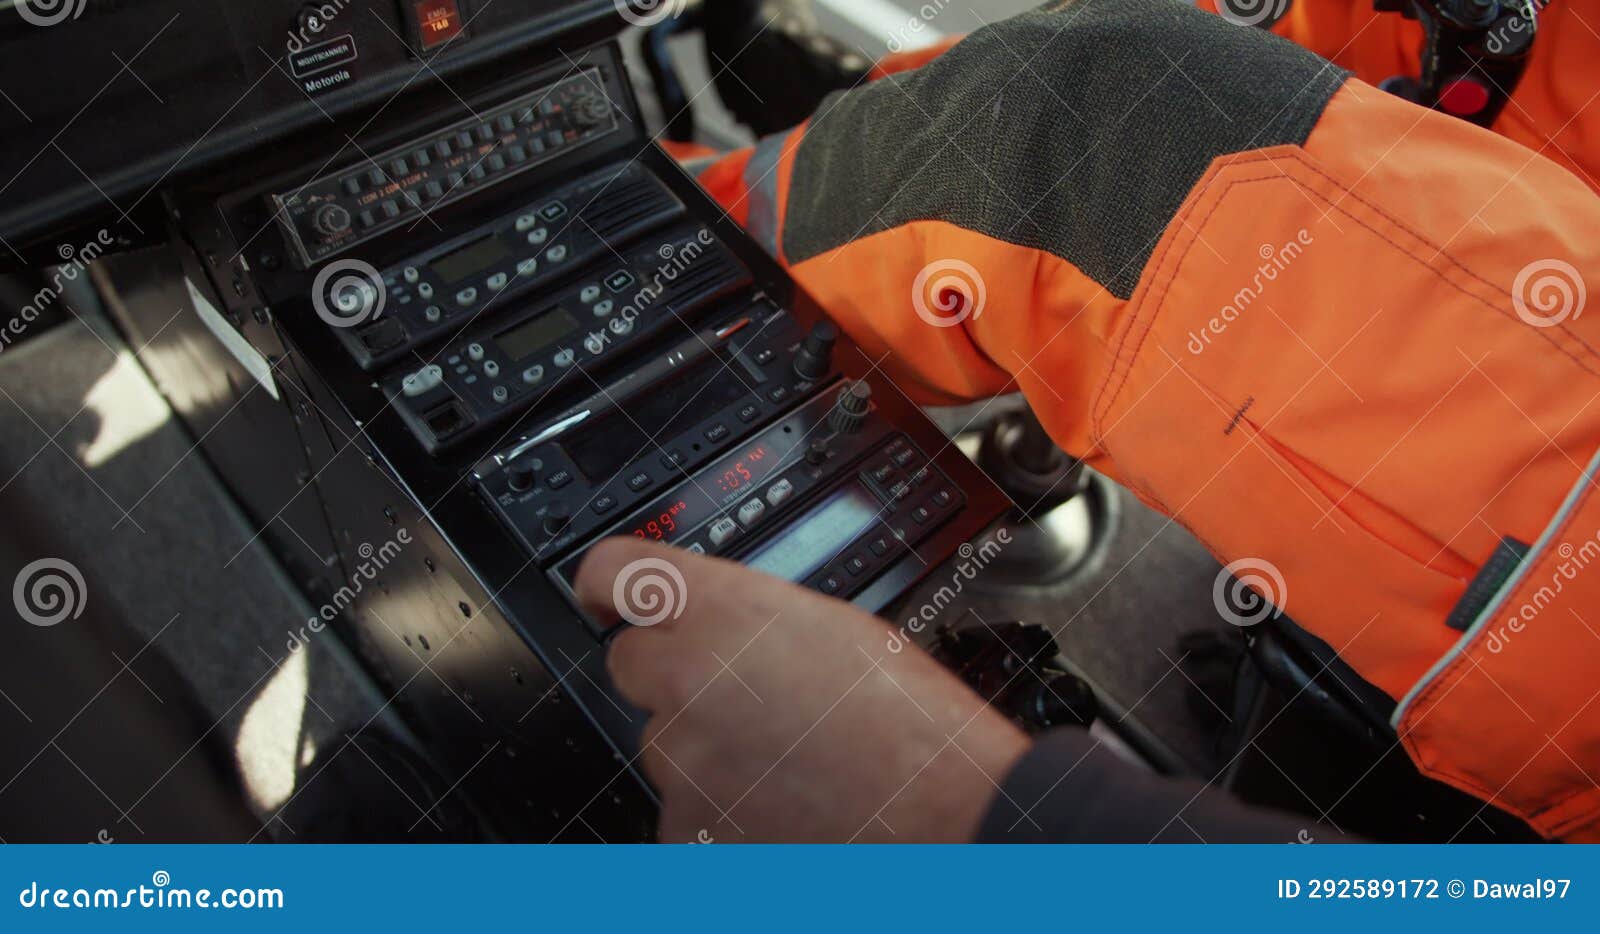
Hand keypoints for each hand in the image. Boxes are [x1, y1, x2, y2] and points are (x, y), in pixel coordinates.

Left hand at [574, 537, 1029, 842]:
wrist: (949, 820)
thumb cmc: (916, 730)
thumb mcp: (838, 629)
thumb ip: (754, 620)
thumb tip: (722, 629)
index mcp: (726, 612)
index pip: (616, 571)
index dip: (607, 584)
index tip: (604, 595)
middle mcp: (686, 680)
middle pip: (632, 664)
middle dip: (674, 676)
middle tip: (740, 699)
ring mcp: (681, 762)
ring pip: (663, 744)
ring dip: (705, 751)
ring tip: (785, 763)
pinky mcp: (686, 832)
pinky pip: (682, 811)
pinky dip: (720, 812)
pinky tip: (779, 807)